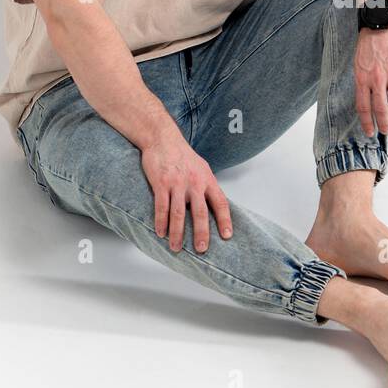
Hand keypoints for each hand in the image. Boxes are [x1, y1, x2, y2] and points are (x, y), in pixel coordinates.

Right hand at [141, 133, 232, 252]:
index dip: (224, 220)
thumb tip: (214, 205)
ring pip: (179, 213)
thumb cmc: (183, 156)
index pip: (220, 202)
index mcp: (207, 180)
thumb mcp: (202, 168)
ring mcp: (177, 183)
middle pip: (200, 212)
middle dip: (201, 233)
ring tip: (176, 247)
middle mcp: (194, 183)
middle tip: (201, 249)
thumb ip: (207, 186)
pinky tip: (161, 233)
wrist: (163, 139)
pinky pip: (162, 206)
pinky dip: (161, 222)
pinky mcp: (161, 183)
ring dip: (178, 233)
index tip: (227, 235)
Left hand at [354, 25, 387, 135]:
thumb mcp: (359, 64)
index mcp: (363, 78)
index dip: (366, 122)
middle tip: (384, 129)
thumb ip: (364, 81)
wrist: (381, 23)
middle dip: (382, 123)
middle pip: (380, 109)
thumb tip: (369, 99)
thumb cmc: (368, 43)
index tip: (369, 131)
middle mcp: (377, 79)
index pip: (364, 107)